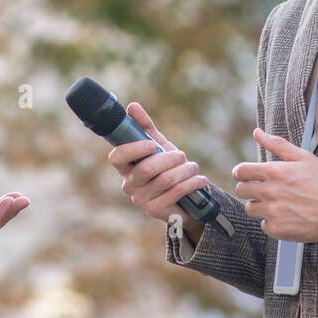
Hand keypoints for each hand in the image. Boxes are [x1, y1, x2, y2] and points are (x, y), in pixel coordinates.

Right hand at [108, 102, 208, 236]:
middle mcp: (129, 184)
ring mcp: (141, 200)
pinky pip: (176, 193)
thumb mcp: (157, 145)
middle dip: (170, 159)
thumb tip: (132, 106)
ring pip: (165, 180)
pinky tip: (200, 180)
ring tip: (193, 167)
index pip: (116, 157)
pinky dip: (191, 183)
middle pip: (146, 169)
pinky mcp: (155, 211)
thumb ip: (144, 126)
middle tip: (182, 155)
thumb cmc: (166, 167)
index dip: (134, 149)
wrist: (183, 197)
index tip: (152, 144)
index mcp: (125, 167)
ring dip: (184, 170)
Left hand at [232, 128, 317, 241]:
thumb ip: (277, 144)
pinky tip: (286, 216)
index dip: (242, 173)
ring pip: (250, 208)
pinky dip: (272, 222)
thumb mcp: (303, 157)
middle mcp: (270, 191)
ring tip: (278, 203)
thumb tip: (257, 132)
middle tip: (264, 190)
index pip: (240, 171)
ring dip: (260, 206)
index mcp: (274, 171)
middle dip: (249, 189)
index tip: (248, 176)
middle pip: (241, 190)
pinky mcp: (277, 229)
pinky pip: (263, 225)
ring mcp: (272, 211)